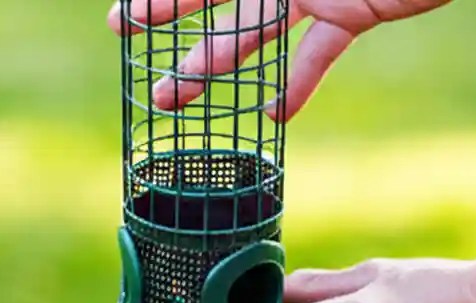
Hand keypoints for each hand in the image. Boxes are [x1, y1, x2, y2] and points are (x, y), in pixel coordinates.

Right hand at [107, 0, 452, 120]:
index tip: (124, 18)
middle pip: (215, 2)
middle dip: (168, 25)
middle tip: (129, 48)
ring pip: (251, 34)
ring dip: (212, 68)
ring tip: (175, 98)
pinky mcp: (351, 12)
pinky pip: (316, 54)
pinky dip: (298, 85)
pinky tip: (274, 117)